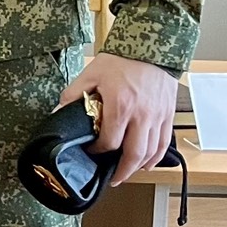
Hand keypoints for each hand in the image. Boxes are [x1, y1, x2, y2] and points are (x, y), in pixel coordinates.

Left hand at [59, 52, 179, 185]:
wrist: (151, 47)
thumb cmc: (122, 60)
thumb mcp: (91, 74)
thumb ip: (73, 95)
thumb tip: (58, 111)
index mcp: (121, 106)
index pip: (109, 141)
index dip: (98, 150)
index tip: (90, 151)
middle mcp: (142, 116)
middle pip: (134, 154)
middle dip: (122, 171)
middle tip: (113, 179)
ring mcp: (158, 117)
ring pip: (152, 152)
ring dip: (140, 167)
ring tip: (128, 172)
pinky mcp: (168, 114)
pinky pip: (165, 142)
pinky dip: (157, 156)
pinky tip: (148, 162)